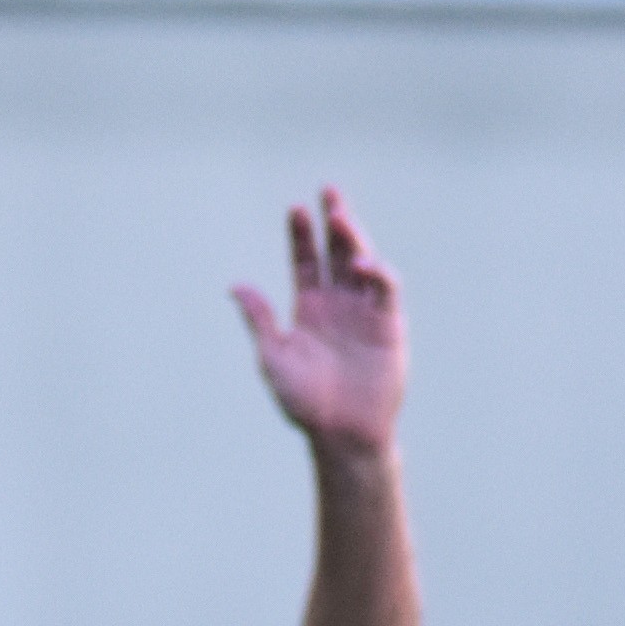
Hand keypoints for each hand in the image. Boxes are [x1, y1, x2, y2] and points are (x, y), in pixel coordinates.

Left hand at [233, 187, 405, 455]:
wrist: (341, 434)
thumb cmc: (304, 402)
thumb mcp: (273, 357)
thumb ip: (259, 319)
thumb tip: (235, 286)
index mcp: (308, 308)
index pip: (306, 261)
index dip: (301, 235)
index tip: (295, 209)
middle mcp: (337, 304)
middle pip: (337, 252)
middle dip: (334, 221)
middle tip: (328, 191)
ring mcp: (364, 312)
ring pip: (362, 263)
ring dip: (354, 238)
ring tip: (341, 217)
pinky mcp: (389, 325)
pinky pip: (386, 290)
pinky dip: (378, 273)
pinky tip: (363, 264)